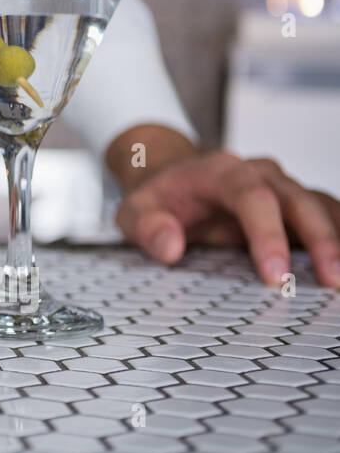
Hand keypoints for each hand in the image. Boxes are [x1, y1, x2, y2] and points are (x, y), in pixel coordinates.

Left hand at [108, 126, 339, 287]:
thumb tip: (170, 248)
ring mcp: (281, 186)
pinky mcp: (294, 203)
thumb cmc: (157, 199)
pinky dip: (338, 236)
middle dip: (319, 239)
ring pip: (319, 206)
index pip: (251, 196)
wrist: (169, 178)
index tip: (275, 274)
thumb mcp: (134, 212)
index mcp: (220, 172)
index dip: (267, 234)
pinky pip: (327, 214)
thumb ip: (147, 228)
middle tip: (332, 280)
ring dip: (337, 239)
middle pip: (297, 199)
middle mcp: (258, 173)